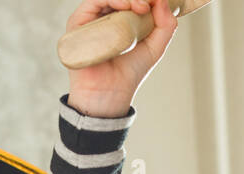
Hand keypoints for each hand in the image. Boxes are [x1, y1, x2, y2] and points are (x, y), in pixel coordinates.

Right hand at [65, 0, 178, 118]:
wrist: (110, 94)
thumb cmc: (128, 74)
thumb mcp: (155, 48)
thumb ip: (165, 25)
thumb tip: (163, 1)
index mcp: (120, 19)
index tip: (157, 4)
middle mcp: (104, 16)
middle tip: (149, 5)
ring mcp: (91, 19)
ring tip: (140, 6)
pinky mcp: (78, 23)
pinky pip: (93, 1)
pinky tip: (125, 5)